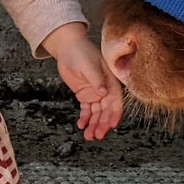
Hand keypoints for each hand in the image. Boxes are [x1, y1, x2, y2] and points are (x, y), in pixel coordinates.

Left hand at [42, 22, 122, 140]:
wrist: (68, 48)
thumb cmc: (82, 52)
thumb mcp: (89, 65)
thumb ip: (97, 79)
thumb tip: (104, 93)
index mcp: (111, 81)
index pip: (116, 100)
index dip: (115, 113)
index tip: (112, 125)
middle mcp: (105, 90)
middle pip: (106, 110)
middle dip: (102, 123)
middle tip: (97, 135)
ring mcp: (95, 93)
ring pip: (96, 113)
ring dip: (93, 124)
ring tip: (88, 136)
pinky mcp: (85, 95)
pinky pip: (86, 110)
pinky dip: (84, 118)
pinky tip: (81, 125)